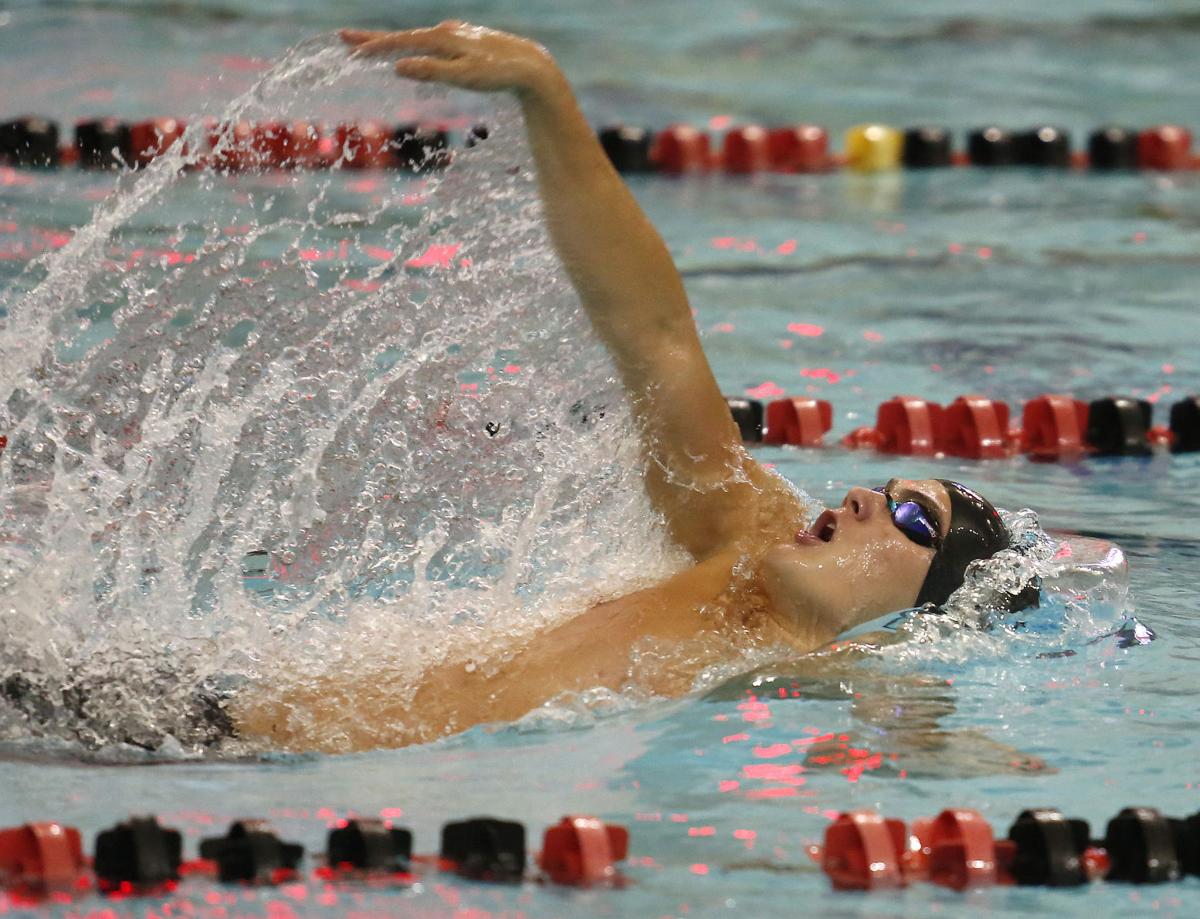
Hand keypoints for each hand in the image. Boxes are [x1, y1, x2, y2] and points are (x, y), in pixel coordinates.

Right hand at [340, 22, 563, 98]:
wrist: (531, 66)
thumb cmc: (498, 75)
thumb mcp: (464, 77)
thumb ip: (431, 72)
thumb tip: (398, 66)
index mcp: (442, 39)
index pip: (400, 42)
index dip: (373, 46)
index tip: (349, 50)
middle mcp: (447, 31)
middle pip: (404, 36)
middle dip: (375, 39)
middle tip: (345, 39)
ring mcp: (457, 34)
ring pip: (419, 39)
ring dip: (395, 43)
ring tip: (373, 48)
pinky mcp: (467, 40)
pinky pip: (434, 44)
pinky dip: (417, 47)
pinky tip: (418, 51)